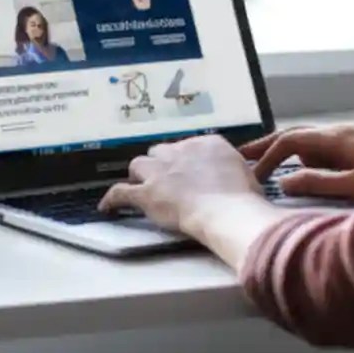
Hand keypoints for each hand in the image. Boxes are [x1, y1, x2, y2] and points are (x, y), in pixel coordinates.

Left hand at [98, 135, 263, 231]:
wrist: (226, 209)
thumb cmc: (243, 196)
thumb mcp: (247, 173)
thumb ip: (233, 168)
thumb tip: (233, 175)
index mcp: (206, 143)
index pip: (188, 147)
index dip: (185, 161)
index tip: (188, 172)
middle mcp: (179, 151)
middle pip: (160, 152)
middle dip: (160, 164)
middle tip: (165, 180)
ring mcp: (160, 171)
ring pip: (139, 165)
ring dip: (139, 175)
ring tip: (140, 187)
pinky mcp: (146, 193)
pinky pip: (120, 192)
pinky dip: (112, 199)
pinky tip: (107, 206)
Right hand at [242, 123, 353, 200]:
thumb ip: (318, 183)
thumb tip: (284, 181)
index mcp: (338, 137)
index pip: (291, 140)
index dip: (269, 156)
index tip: (254, 175)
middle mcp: (342, 131)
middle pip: (296, 133)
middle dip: (267, 144)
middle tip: (240, 155)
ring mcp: (352, 136)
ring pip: (308, 138)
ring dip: (283, 148)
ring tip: (261, 161)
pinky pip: (322, 146)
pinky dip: (302, 153)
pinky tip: (297, 165)